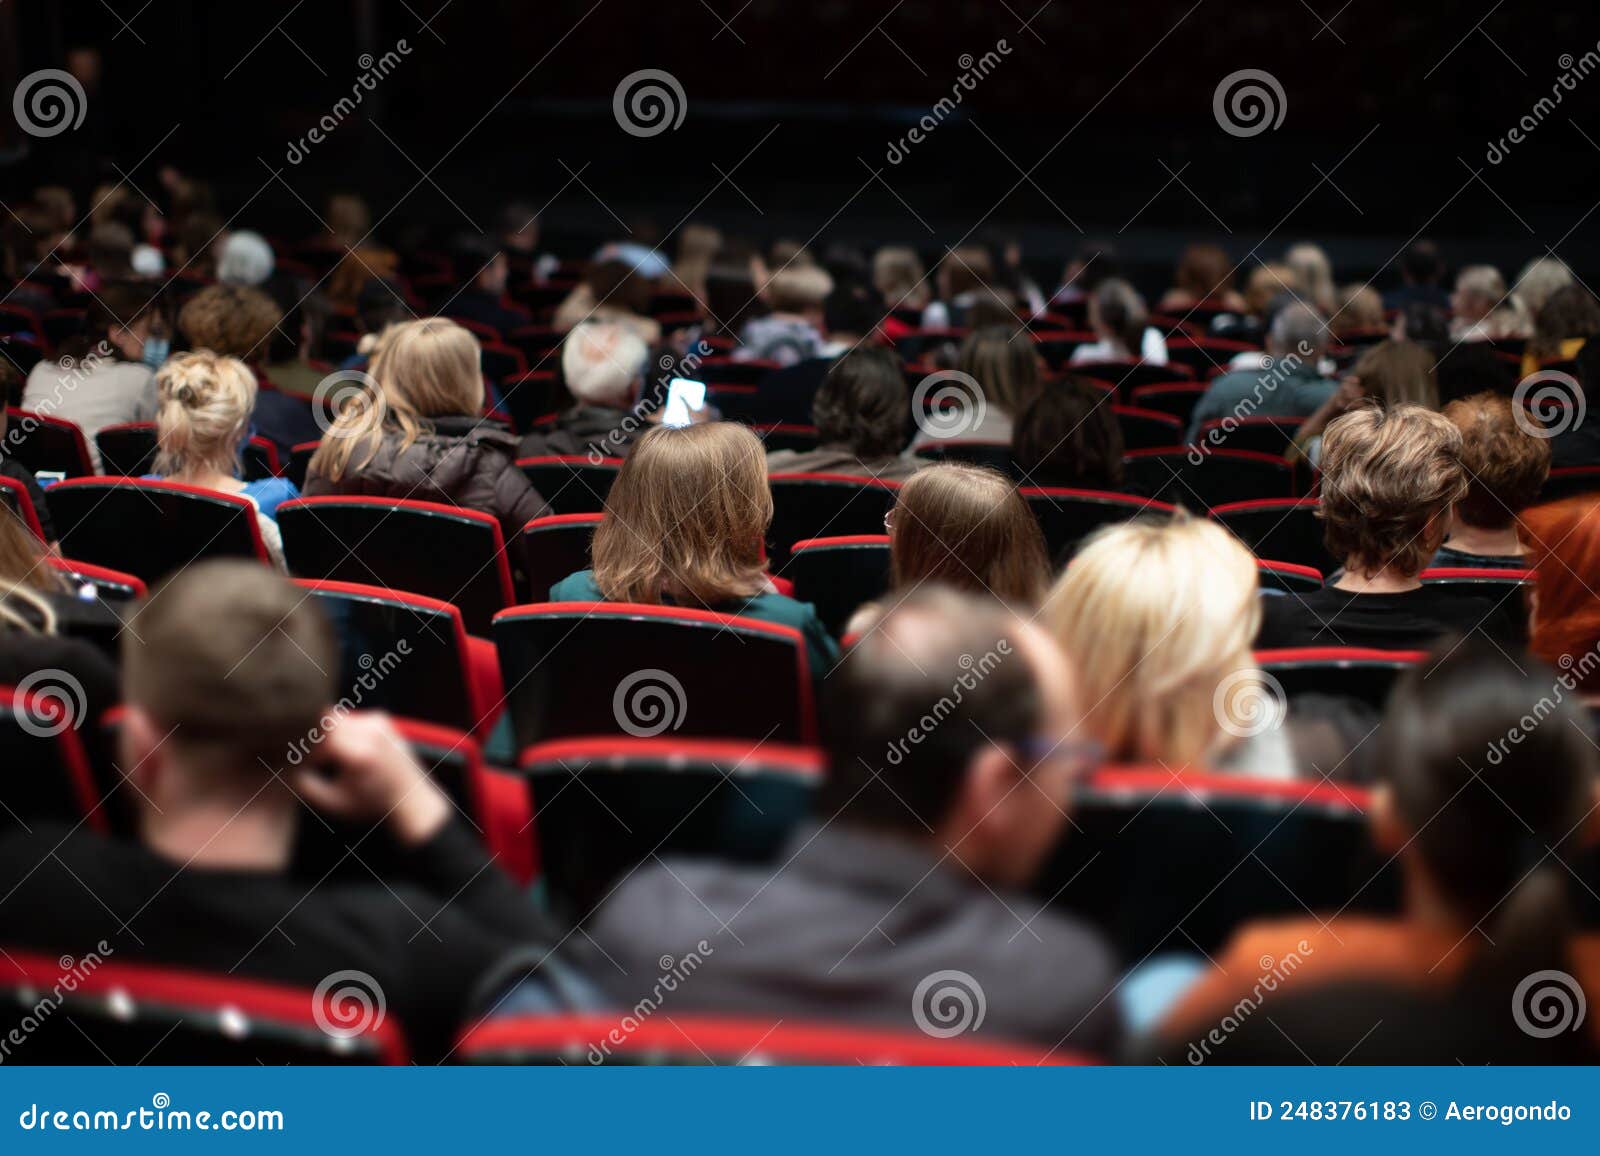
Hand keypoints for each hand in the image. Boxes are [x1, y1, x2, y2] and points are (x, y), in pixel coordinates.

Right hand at [294, 713, 449, 845]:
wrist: (411, 799)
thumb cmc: (371, 805)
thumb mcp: (332, 803)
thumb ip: (304, 784)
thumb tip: (282, 764)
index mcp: (359, 754)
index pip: (314, 738)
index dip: (300, 749)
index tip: (294, 763)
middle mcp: (371, 732)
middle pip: (323, 721)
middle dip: (309, 737)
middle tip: (303, 755)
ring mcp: (378, 721)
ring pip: (334, 717)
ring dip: (324, 733)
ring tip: (325, 757)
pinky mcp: (381, 718)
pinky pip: (349, 718)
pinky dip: (339, 731)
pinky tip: (342, 750)